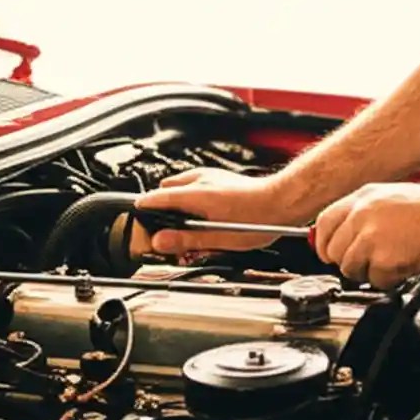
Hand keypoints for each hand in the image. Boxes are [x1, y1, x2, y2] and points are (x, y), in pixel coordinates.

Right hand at [132, 168, 300, 255]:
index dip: (143, 211)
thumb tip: (161, 242)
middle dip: (162, 210)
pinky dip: (190, 198)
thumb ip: (187, 240)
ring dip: (177, 203)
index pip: (156, 198)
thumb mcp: (219, 238)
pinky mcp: (220, 179)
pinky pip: (194, 184)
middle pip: (165, 191)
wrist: (282, 203)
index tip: (137, 220)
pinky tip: (201, 214)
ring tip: (185, 226)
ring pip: (180, 186)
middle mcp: (201, 180)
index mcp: (196, 194)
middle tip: (167, 232)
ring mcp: (210, 177)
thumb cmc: (258, 219)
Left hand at [314, 182, 419, 287]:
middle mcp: (361, 215)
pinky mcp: (383, 258)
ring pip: (350, 269)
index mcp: (362, 197)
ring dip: (369, 272)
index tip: (328, 253)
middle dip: (348, 262)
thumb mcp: (390, 199)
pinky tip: (403, 264)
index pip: (324, 223)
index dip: (324, 243)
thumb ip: (362, 215)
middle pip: (333, 251)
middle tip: (368, 262)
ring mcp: (370, 237)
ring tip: (391, 260)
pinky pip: (375, 280)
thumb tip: (344, 237)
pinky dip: (389, 279)